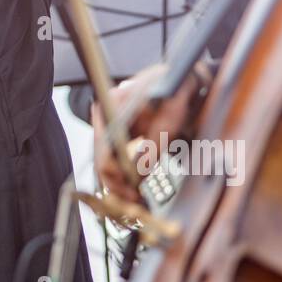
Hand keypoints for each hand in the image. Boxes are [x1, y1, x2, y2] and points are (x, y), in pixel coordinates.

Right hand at [92, 61, 206, 205]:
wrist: (180, 82)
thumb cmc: (175, 95)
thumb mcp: (168, 123)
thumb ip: (151, 150)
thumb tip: (138, 177)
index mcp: (112, 105)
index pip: (104, 150)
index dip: (117, 176)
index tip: (132, 193)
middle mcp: (104, 112)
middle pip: (101, 157)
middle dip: (117, 182)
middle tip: (134, 199)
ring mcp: (107, 121)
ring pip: (105, 160)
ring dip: (119, 180)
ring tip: (134, 195)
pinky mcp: (113, 129)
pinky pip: (112, 155)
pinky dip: (121, 171)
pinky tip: (132, 182)